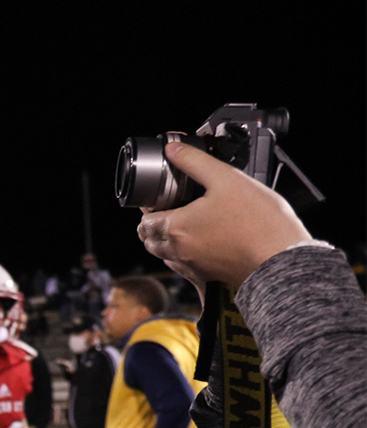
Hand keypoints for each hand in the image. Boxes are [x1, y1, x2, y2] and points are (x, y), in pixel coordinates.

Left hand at [136, 143, 313, 290]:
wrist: (282, 258)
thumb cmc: (259, 221)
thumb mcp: (227, 179)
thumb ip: (195, 161)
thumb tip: (172, 150)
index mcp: (175, 228)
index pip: (144, 221)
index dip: (149, 208)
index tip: (159, 198)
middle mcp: (178, 252)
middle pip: (150, 240)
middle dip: (153, 225)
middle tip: (169, 209)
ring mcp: (193, 268)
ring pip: (165, 255)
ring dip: (166, 240)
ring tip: (184, 224)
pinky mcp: (208, 277)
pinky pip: (184, 267)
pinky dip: (183, 255)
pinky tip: (201, 242)